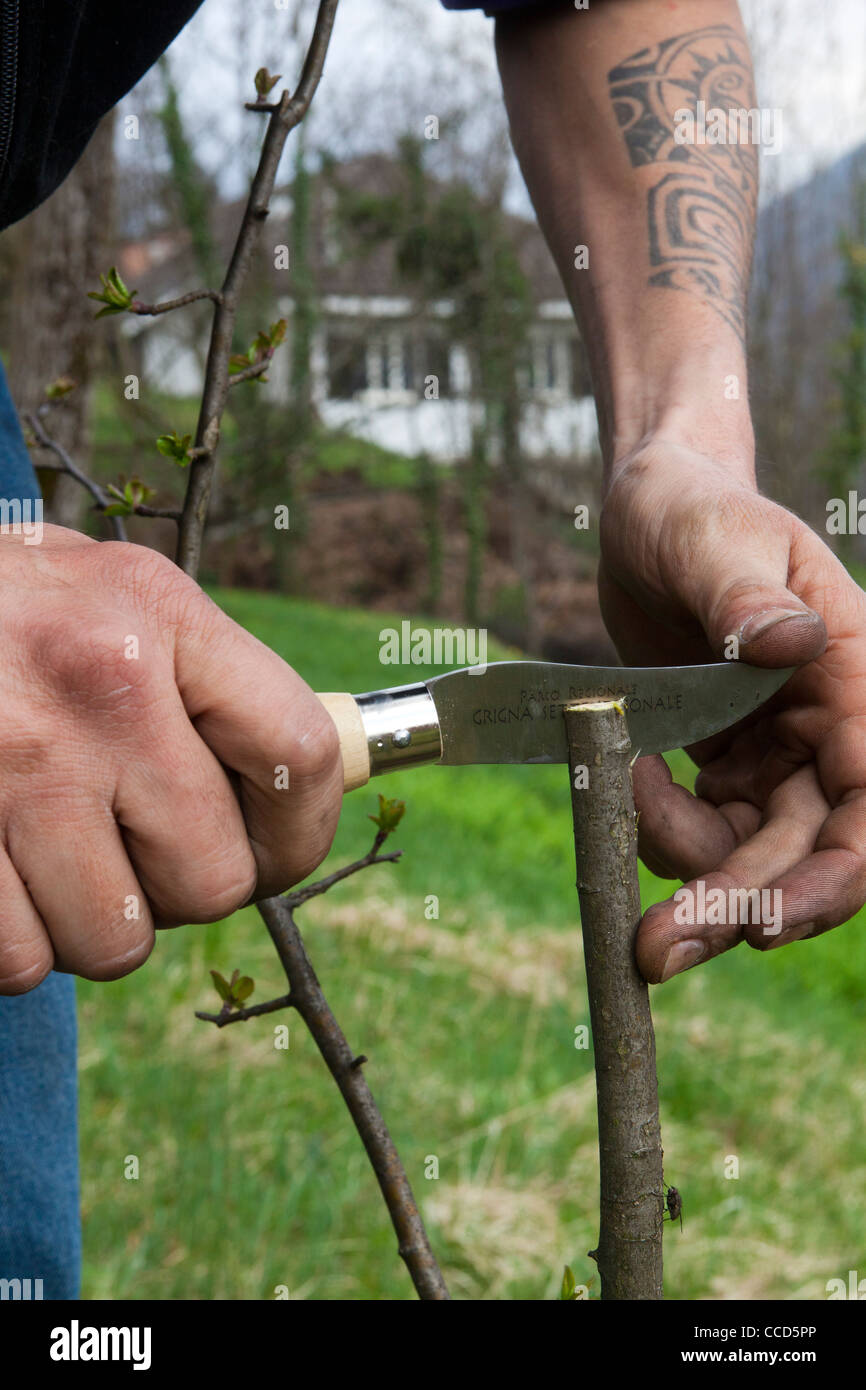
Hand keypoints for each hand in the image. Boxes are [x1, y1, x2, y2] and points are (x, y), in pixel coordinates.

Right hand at [0, 526, 341, 993]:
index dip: (302, 830)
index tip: (274, 848)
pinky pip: (17, 957)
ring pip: (115, 942)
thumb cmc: (2, 605)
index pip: (301, 752)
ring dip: (94, 924)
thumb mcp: (109, 590)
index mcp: (158, 613)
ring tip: (57, 857)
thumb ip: (205, 673)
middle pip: (215, 880)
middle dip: (180, 890)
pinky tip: (1, 875)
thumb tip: (308, 776)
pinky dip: (14, 942)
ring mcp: (11, 764)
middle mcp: (96, 686)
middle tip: (135, 849)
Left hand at [598, 437, 865, 982]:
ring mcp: (776, 753)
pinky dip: (659, 830)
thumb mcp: (712, 536)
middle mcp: (827, 728)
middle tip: (655, 950)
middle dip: (735, 908)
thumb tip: (789, 643)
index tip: (759, 921)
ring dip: (687, 872)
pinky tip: (624, 776)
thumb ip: (746, 594)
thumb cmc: (689, 508)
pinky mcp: (725, 764)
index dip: (829, 876)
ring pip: (751, 857)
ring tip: (622, 795)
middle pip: (806, 853)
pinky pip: (703, 833)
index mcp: (854, 677)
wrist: (642, 512)